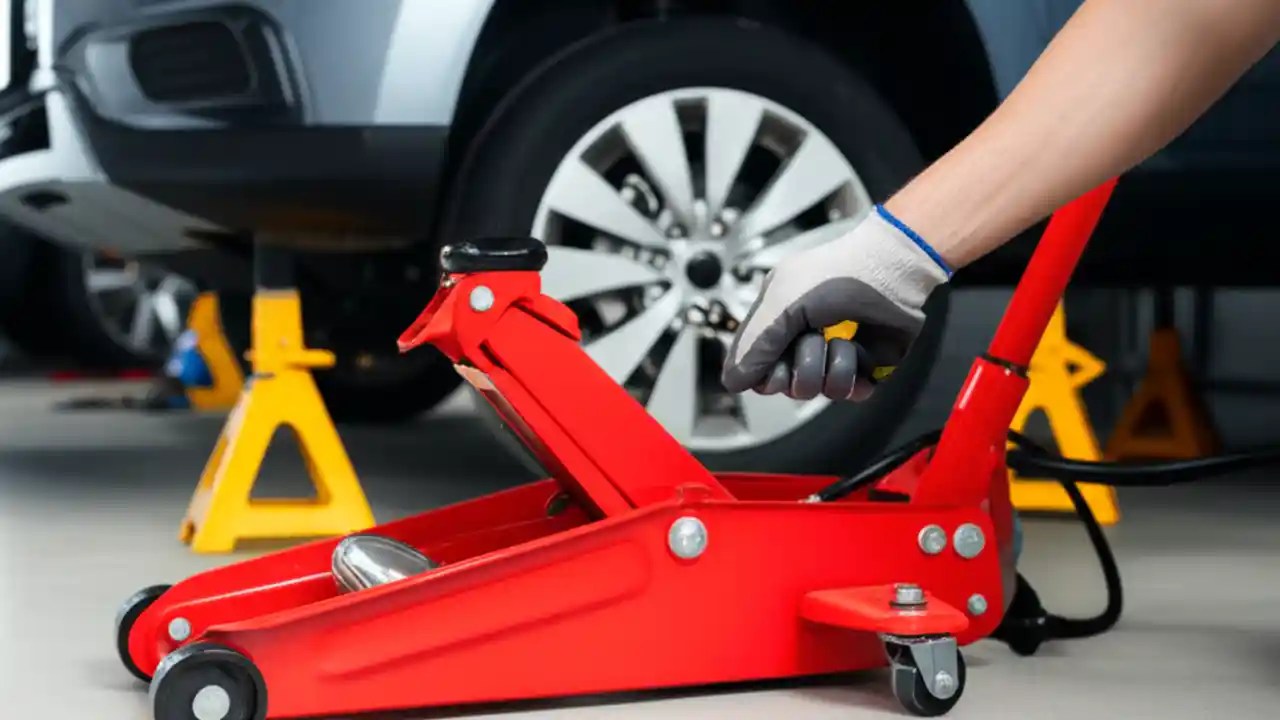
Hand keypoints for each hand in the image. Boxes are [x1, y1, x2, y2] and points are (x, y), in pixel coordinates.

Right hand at [721, 206, 949, 400]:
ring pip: (818, 391)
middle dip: (803, 366)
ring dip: (834, 365)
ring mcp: (832, 358)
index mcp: (776, 324)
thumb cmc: (837, 274)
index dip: (764, 372)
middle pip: (786, 386)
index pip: (755, 370)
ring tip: (845, 337)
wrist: (894, 268)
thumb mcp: (784, 301)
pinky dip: (856, 375)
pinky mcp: (863, 368)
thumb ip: (756, 344)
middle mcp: (800, 344)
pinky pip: (849, 394)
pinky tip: (861, 351)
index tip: (779, 353)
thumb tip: (732, 384)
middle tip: (815, 336)